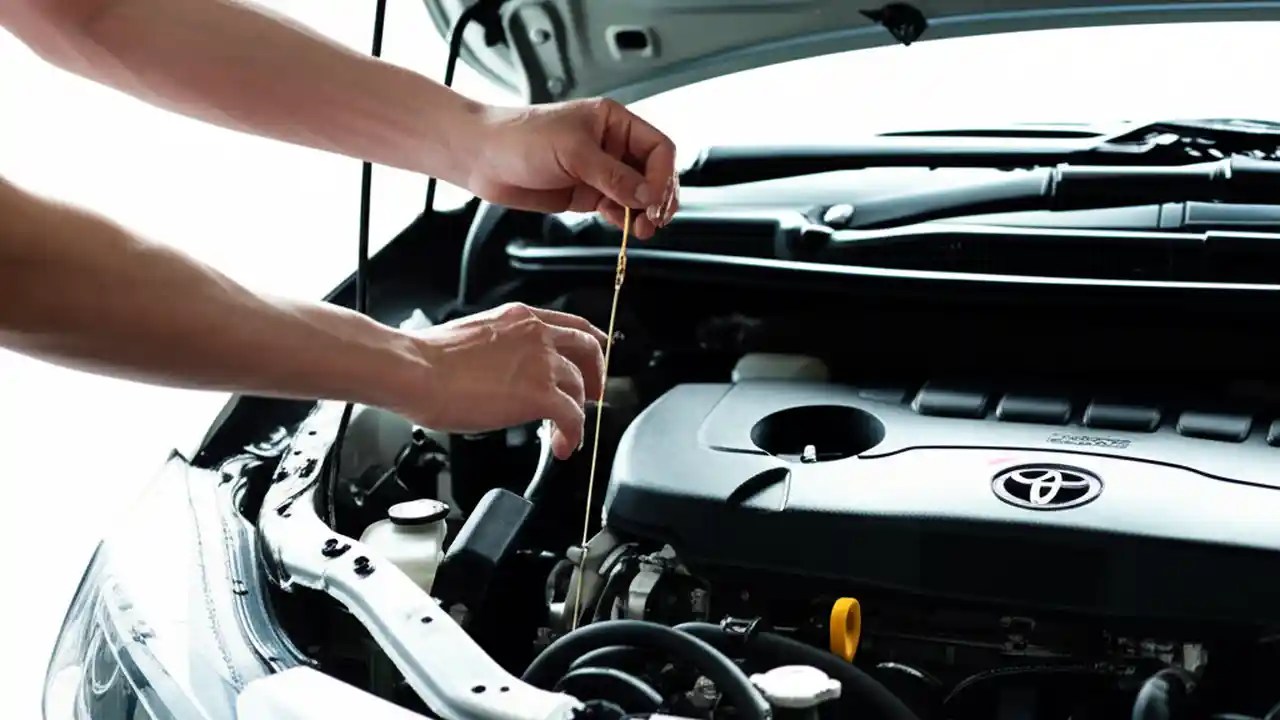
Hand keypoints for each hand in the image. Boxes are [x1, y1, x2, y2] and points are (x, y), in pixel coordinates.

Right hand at [398, 303, 606, 459]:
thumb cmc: (429, 360)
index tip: (596, 356)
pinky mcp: (540, 395)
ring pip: (580, 389)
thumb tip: (505, 370)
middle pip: (589, 351)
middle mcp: (537, 335)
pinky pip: (573, 418)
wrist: (416, 370)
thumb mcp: (476, 337)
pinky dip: (573, 435)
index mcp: (520, 318)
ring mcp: (542, 363)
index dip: (592, 343)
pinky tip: (562, 446)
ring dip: (576, 415)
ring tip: (563, 433)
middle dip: (595, 377)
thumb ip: (502, 348)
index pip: (572, 325)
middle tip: (591, 397)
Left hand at [466, 98, 679, 238]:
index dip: (662, 175)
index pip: (658, 148)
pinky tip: (624, 226)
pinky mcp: (586, 193)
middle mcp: (611, 145)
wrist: (482, 158)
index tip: (653, 199)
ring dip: (643, 213)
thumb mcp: (574, 153)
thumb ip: (613, 176)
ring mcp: (599, 172)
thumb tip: (647, 196)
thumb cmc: (520, 138)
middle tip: (653, 219)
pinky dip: (625, 219)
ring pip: (637, 194)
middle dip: (657, 197)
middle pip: (653, 173)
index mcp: (614, 122)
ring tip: (641, 229)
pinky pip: (617, 208)